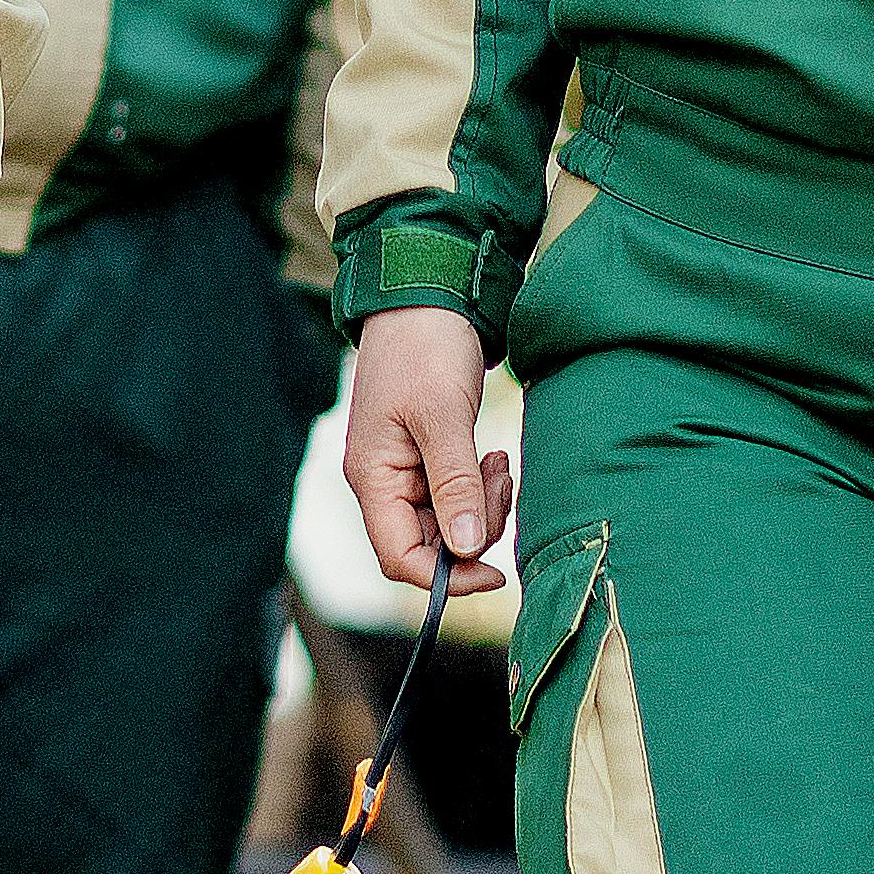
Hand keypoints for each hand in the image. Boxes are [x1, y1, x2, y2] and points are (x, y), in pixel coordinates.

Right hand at [344, 308, 511, 590]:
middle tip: (501, 483)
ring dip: (480, 506)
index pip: (400, 558)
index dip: (447, 576)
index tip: (496, 572)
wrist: (426, 296)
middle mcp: (382, 482)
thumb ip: (455, 483)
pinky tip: (493, 457)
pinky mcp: (426, 455)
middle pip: (426, 546)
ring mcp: (403, 470)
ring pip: (445, 523)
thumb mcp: (443, 414)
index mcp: (372, 478)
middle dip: (472, 532)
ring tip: (499, 462)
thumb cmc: (425, 347)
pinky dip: (479, 486)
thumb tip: (467, 550)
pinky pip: (453, 496)